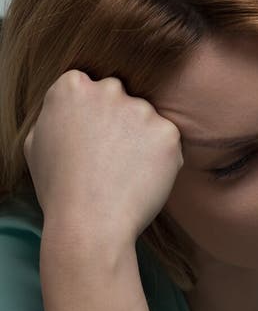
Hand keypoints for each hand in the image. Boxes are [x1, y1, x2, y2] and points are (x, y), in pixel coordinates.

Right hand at [24, 70, 183, 248]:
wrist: (90, 223)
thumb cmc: (59, 191)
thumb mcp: (36, 144)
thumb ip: (54, 117)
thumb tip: (66, 113)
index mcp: (72, 86)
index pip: (90, 88)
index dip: (93, 118)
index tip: (93, 142)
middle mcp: (108, 89)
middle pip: (121, 98)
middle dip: (120, 123)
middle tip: (113, 161)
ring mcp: (140, 109)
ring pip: (147, 121)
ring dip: (143, 142)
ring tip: (127, 176)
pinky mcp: (167, 132)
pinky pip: (168, 142)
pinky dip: (162, 161)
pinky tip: (144, 181)